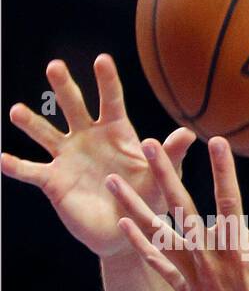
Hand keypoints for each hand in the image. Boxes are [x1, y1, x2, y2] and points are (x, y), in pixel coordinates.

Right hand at [1, 55, 195, 257]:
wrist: (125, 231)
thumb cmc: (147, 198)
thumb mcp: (161, 178)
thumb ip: (170, 156)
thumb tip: (189, 134)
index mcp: (115, 132)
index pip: (111, 101)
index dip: (107, 81)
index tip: (102, 59)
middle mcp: (87, 138)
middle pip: (73, 107)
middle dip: (64, 87)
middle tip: (55, 66)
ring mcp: (66, 157)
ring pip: (44, 133)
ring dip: (31, 122)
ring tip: (18, 112)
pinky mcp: (52, 180)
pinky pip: (30, 170)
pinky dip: (16, 166)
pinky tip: (4, 160)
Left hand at [106, 134, 248, 290]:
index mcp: (240, 249)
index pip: (230, 200)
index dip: (223, 169)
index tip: (214, 140)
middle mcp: (212, 258)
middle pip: (183, 208)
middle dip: (167, 174)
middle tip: (151, 145)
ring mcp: (195, 276)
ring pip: (160, 234)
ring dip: (137, 207)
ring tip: (116, 182)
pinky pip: (157, 265)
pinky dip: (140, 245)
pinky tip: (126, 225)